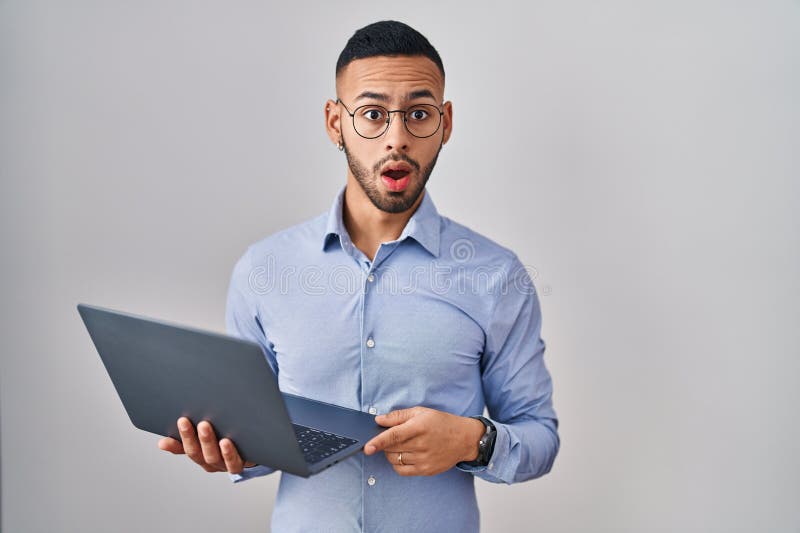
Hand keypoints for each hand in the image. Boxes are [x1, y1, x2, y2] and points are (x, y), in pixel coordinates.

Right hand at [157, 417, 256, 473]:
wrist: (257, 448)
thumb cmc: (228, 437)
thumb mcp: (209, 436)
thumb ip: (189, 436)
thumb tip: (162, 442)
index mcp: (200, 454)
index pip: (184, 448)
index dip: (176, 440)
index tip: (175, 423)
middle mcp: (211, 461)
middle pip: (197, 453)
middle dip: (190, 436)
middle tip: (186, 420)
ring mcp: (225, 464)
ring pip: (213, 457)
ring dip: (207, 442)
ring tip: (205, 426)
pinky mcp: (242, 464)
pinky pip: (234, 462)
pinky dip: (229, 453)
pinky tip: (226, 441)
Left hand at [363, 407, 484, 475]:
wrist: (464, 439)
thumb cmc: (441, 423)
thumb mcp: (421, 412)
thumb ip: (398, 416)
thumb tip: (379, 420)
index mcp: (419, 427)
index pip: (394, 435)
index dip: (379, 441)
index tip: (367, 447)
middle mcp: (422, 444)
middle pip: (392, 448)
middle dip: (385, 443)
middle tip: (391, 436)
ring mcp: (424, 459)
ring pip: (395, 459)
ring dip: (390, 453)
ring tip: (401, 444)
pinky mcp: (426, 470)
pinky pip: (402, 471)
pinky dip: (397, 463)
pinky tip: (403, 455)